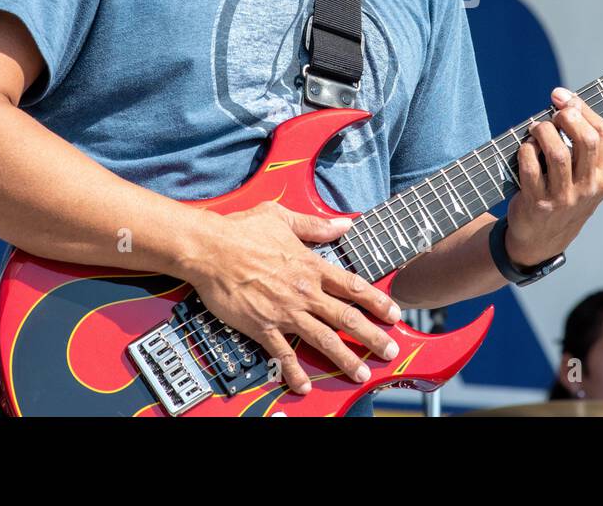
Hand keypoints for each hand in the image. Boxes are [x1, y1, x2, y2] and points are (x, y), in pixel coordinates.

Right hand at [180, 201, 401, 394]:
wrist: (208, 249)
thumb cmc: (240, 230)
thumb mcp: (282, 217)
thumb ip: (316, 225)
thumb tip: (343, 223)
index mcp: (311, 266)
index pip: (354, 286)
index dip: (377, 301)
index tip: (393, 312)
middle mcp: (304, 292)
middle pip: (347, 318)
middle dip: (372, 336)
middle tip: (390, 349)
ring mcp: (285, 312)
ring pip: (323, 339)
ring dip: (345, 358)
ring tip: (361, 373)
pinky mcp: (262, 327)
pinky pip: (283, 354)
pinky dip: (294, 371)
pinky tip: (303, 385)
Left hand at [506, 86, 602, 267]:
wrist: (542, 240)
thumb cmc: (563, 195)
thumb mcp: (584, 176)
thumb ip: (581, 144)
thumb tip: (566, 101)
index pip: (602, 132)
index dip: (582, 107)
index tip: (561, 96)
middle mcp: (588, 188)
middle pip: (586, 139)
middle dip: (566, 117)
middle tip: (552, 115)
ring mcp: (564, 198)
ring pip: (557, 153)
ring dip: (542, 132)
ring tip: (535, 130)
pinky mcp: (538, 204)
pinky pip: (530, 168)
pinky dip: (525, 151)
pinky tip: (525, 148)